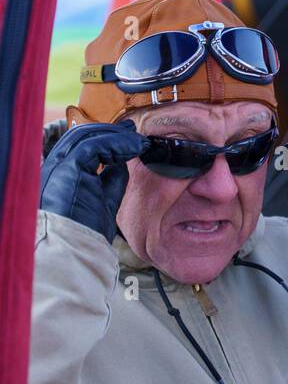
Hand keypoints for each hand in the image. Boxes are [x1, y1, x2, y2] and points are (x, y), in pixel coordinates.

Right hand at [39, 120, 146, 243]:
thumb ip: (110, 180)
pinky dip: (116, 143)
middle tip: (133, 131)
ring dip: (116, 136)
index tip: (126, 137)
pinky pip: (93, 147)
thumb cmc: (86, 235)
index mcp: (58, 176)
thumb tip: (123, 162)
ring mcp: (57, 168)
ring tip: (138, 141)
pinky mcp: (66, 169)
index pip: (77, 146)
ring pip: (85, 137)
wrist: (75, 252)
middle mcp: (53, 169)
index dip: (103, 138)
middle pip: (79, 136)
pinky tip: (133, 147)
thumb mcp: (102, 201)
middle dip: (109, 131)